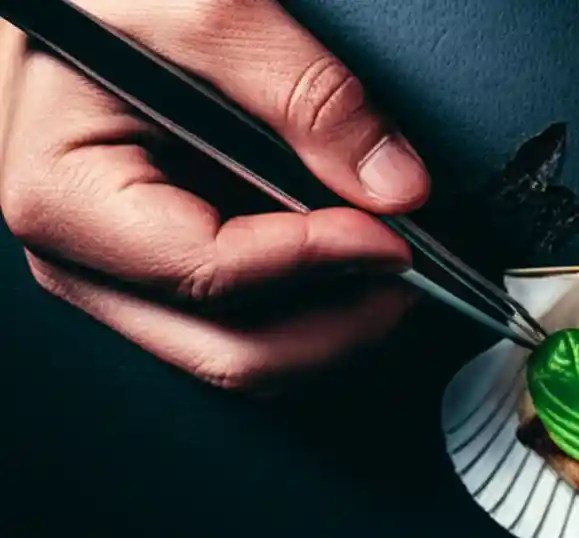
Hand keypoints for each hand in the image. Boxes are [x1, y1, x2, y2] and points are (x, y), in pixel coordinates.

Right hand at [0, 2, 431, 390]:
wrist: (80, 3)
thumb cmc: (109, 0)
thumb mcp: (210, 12)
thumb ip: (307, 94)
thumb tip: (395, 187)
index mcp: (66, 199)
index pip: (211, 273)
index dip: (318, 261)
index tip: (393, 238)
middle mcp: (84, 263)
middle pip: (231, 352)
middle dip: (338, 327)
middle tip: (408, 276)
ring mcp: (123, 283)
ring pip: (244, 358)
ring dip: (330, 330)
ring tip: (386, 269)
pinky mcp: (161, 284)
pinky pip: (246, 331)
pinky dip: (311, 314)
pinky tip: (349, 266)